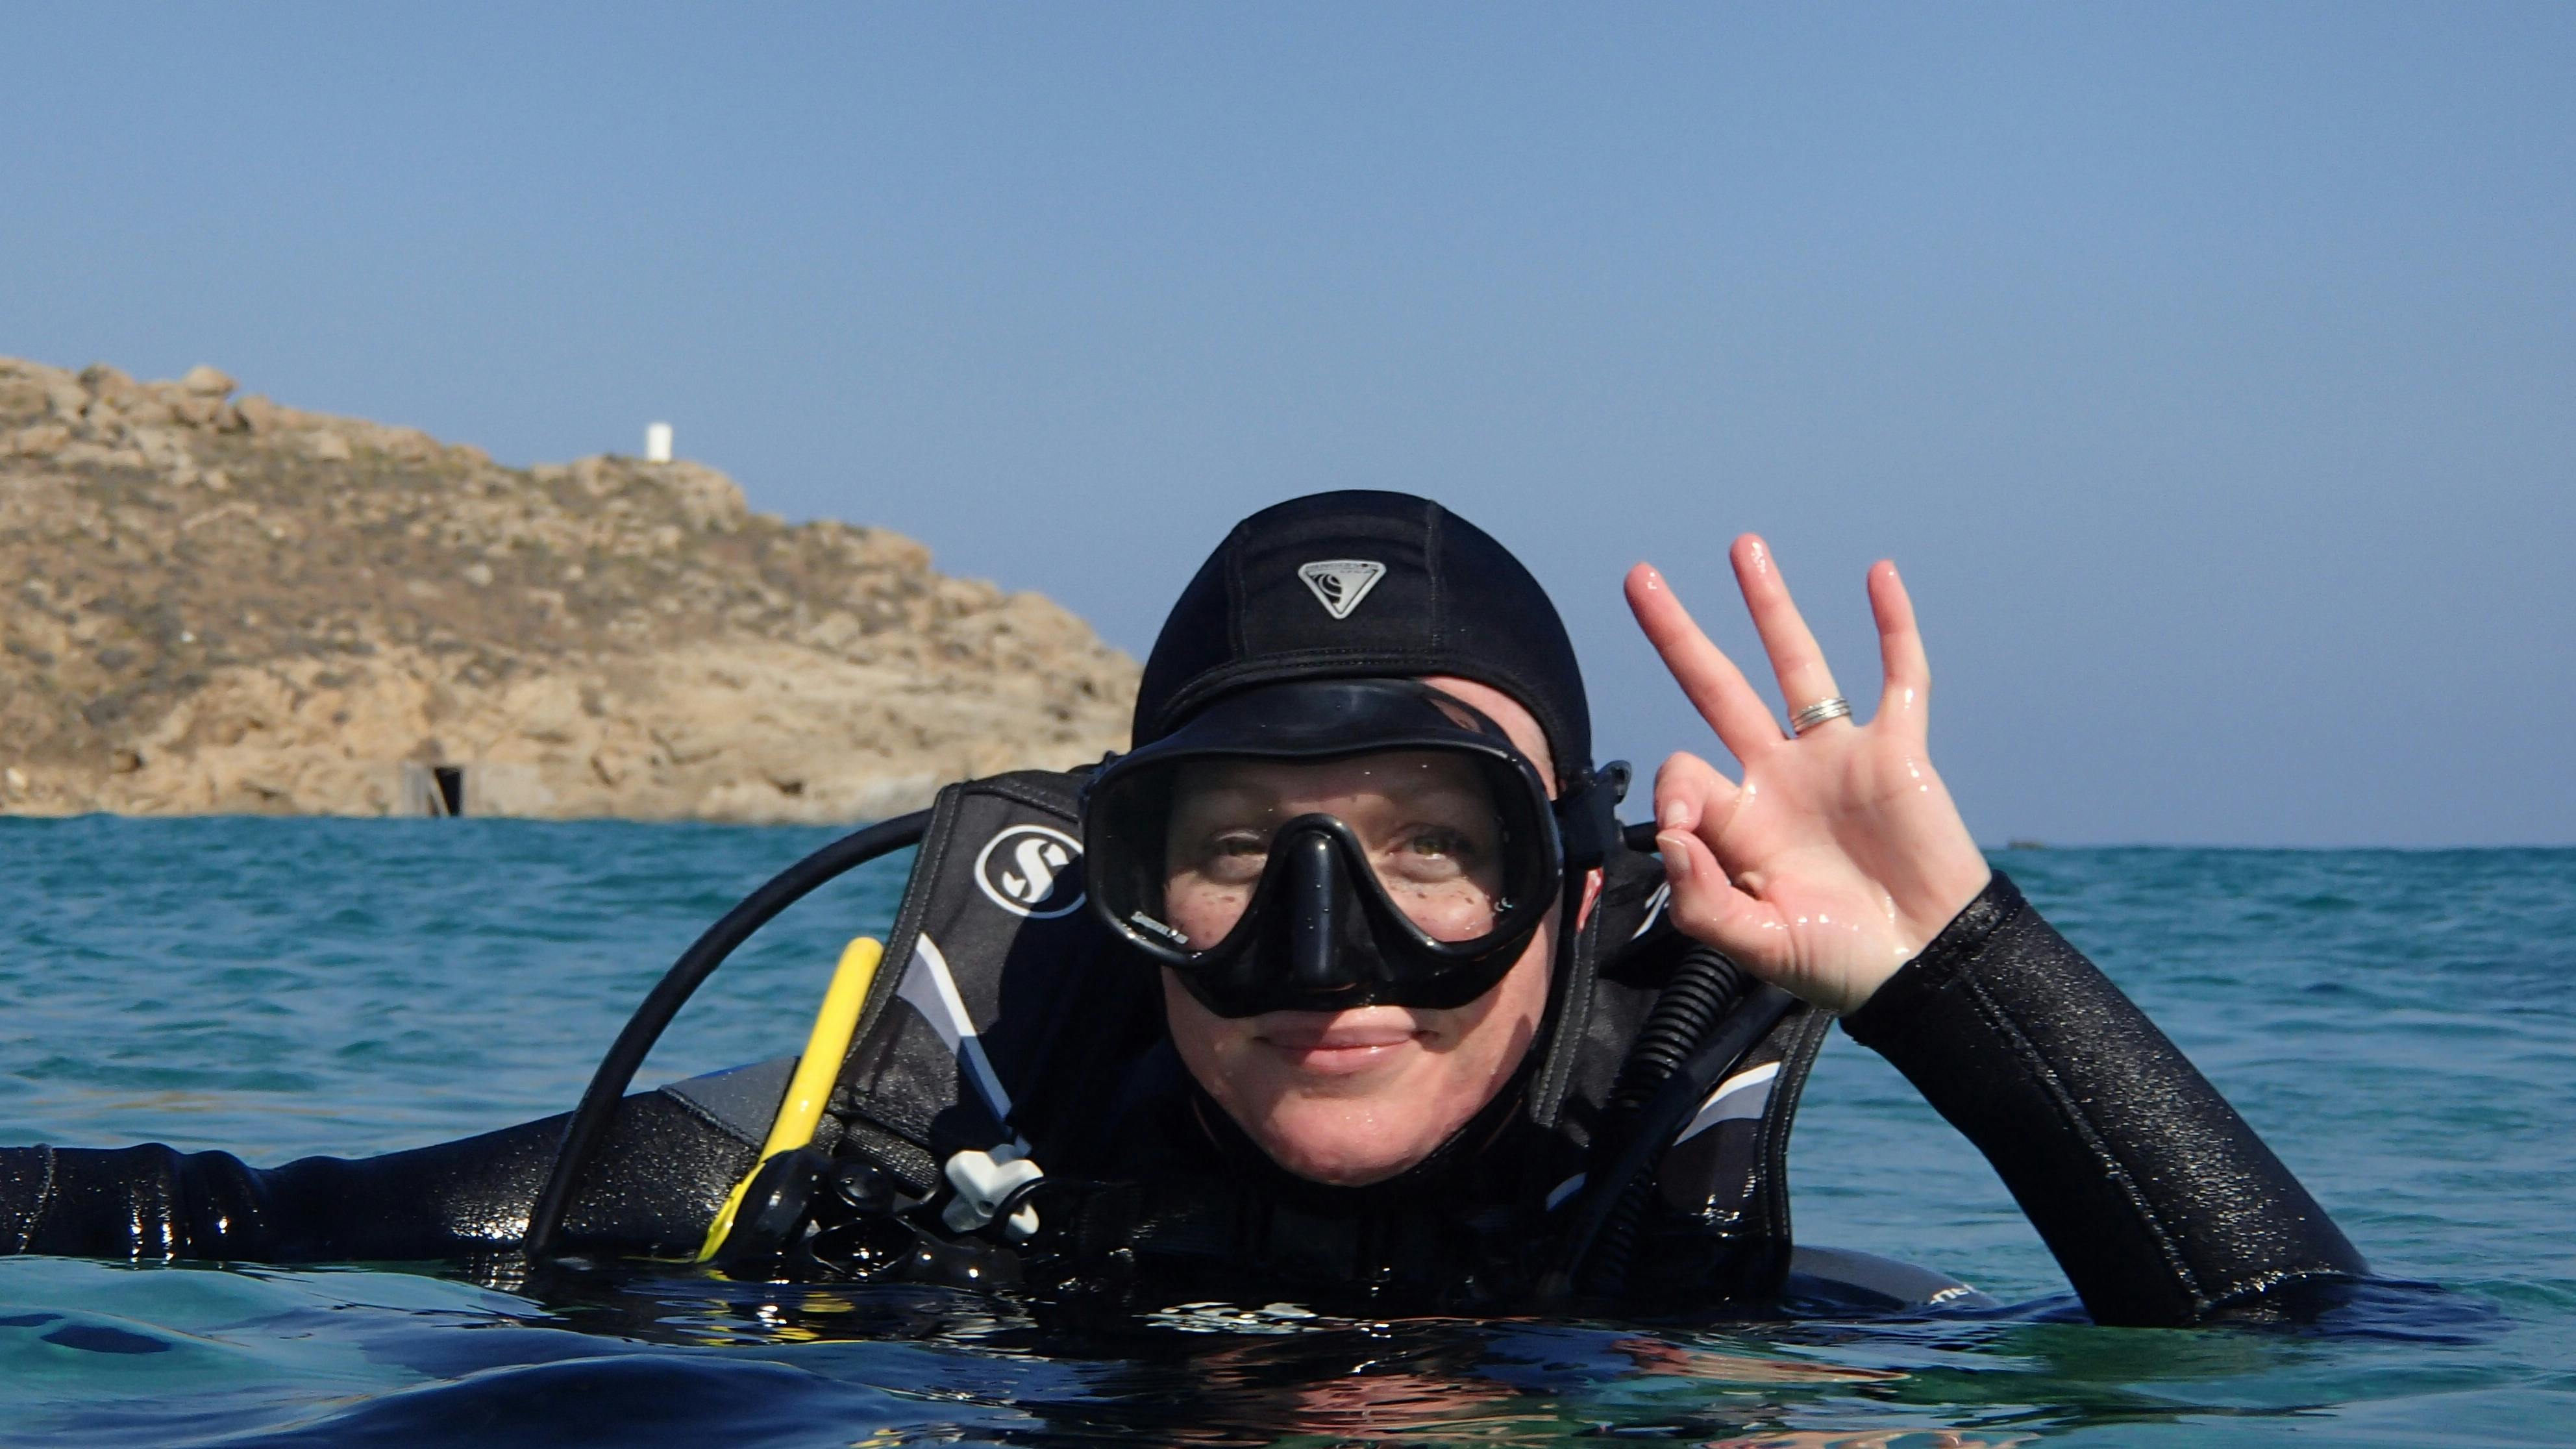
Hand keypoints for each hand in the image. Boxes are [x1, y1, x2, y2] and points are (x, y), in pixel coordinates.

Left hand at [1625, 536, 1989, 1013]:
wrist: (1926, 967)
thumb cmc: (1841, 962)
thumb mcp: (1755, 944)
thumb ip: (1700, 899)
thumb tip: (1669, 833)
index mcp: (1738, 820)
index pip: (1683, 771)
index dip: (1673, 791)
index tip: (1688, 837)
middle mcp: (1779, 776)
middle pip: (1716, 685)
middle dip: (1676, 633)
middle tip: (1637, 576)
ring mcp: (1838, 758)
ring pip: (1797, 664)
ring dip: (1769, 605)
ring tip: (1743, 547)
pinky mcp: (1897, 751)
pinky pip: (1899, 676)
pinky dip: (1893, 626)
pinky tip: (1879, 575)